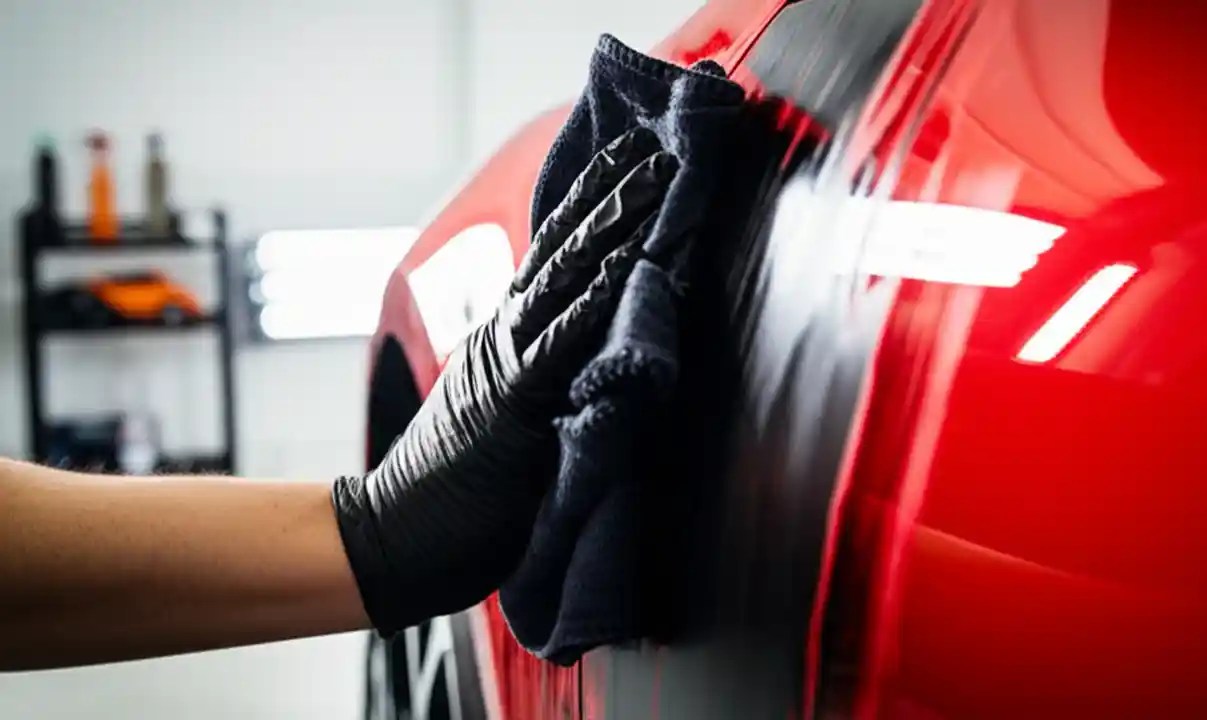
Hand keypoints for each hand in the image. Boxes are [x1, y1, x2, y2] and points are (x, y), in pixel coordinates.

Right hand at [333, 129, 675, 633]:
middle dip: (612, 198)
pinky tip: (617, 273)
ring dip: (611, 231)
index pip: (555, 259)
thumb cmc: (452, 492)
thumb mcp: (507, 422)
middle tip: (655, 149)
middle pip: (563, 252)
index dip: (592, 208)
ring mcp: (504, 369)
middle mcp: (505, 338)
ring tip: (651, 183)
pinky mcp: (510, 413)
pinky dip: (587, 310)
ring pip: (564, 284)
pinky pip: (554, 352)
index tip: (628, 163)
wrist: (392, 539)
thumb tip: (594, 362)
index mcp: (507, 340)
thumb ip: (543, 384)